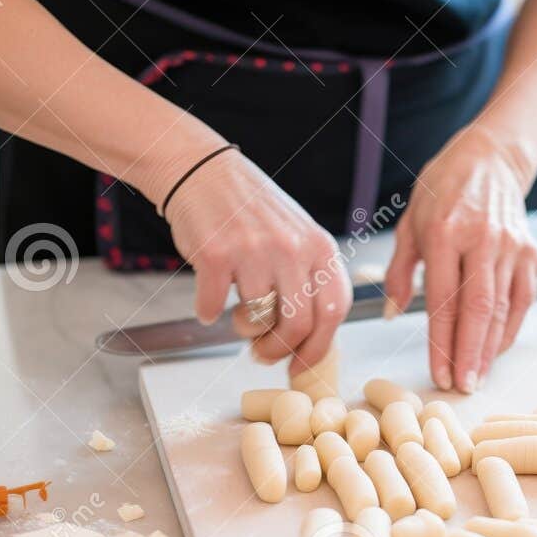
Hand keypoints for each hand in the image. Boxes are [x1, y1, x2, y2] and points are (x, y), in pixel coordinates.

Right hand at [166, 148, 351, 372]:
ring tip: (239, 317)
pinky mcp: (215, 254)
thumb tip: (309, 341)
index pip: (334, 311)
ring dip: (245, 330)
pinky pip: (212, 306)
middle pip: (298, 326)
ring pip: (257, 320)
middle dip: (279, 352)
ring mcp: (254, 250)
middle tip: (263, 354)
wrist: (202, 170)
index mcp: (319, 247)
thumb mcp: (297, 237)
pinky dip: (206, 312)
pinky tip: (207, 303)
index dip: (317, 348)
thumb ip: (308, 280)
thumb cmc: (250, 211)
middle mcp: (292, 248)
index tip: (300, 365)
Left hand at [382, 125, 536, 392]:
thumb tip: (391, 314)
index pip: (443, 299)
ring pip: (504, 310)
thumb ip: (399, 272)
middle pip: (479, 309)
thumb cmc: (442, 191)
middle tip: (462, 387)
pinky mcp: (532, 254)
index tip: (438, 373)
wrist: (490, 160)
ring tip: (477, 377)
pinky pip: (522, 301)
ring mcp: (513, 247)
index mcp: (446, 232)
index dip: (441, 342)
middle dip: (470, 354)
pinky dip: (509, 330)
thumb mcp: (410, 224)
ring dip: (490, 349)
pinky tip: (495, 351)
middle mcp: (483, 240)